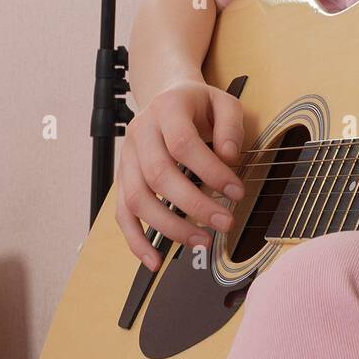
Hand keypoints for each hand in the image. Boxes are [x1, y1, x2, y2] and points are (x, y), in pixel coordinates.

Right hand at [115, 80, 245, 269]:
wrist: (165, 97)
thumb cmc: (198, 105)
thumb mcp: (223, 102)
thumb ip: (231, 126)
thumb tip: (229, 157)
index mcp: (166, 109)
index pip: (183, 144)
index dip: (210, 171)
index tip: (237, 191)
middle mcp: (140, 133)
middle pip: (158, 175)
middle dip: (193, 205)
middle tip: (224, 223)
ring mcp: (127, 157)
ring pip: (136, 198)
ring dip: (168, 226)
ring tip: (201, 241)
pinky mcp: (123, 178)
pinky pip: (122, 214)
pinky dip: (136, 240)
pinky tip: (154, 260)